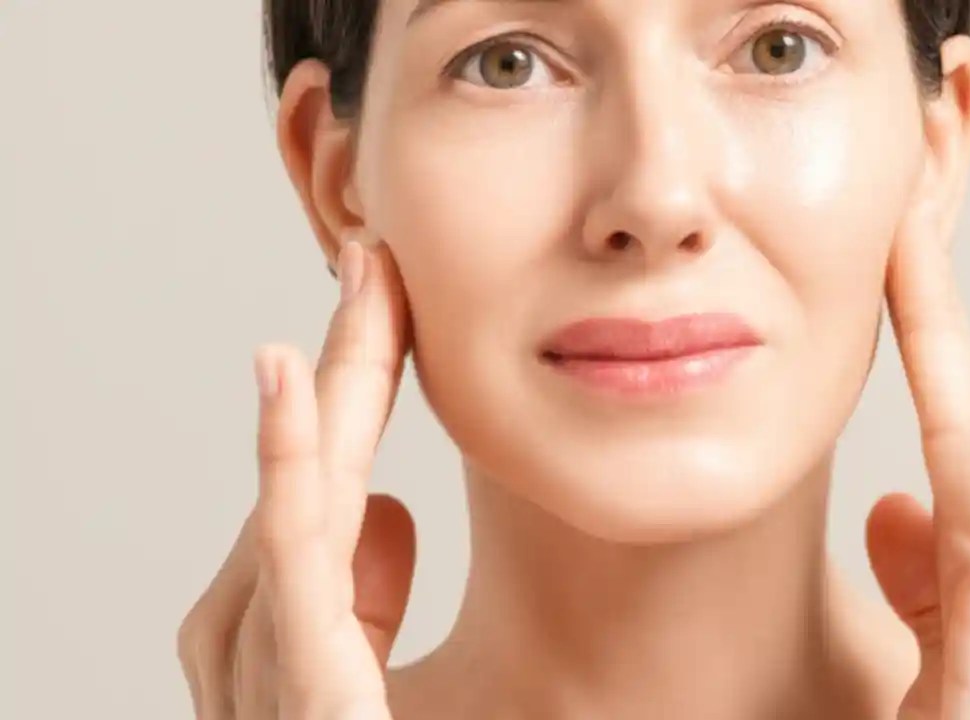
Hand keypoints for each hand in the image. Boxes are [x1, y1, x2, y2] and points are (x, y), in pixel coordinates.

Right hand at [178, 241, 415, 718]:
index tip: (371, 319)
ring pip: (291, 519)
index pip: (315, 512)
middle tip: (374, 265)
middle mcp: (259, 668)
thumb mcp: (392, 687)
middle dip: (336, 377)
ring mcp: (272, 685)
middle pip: (297, 499)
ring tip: (373, 294)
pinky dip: (289, 461)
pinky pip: (289, 561)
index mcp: (288, 664)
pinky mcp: (300, 694)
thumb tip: (388, 508)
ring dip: (331, 395)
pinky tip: (288, 373)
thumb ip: (365, 599)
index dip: (334, 409)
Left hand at [866, 232, 969, 718]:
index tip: (885, 239)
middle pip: (962, 393)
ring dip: (946, 320)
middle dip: (926, 288)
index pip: (947, 408)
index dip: (918, 317)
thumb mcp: (941, 633)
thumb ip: (925, 570)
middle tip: (904, 179)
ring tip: (912, 222)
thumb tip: (899, 501)